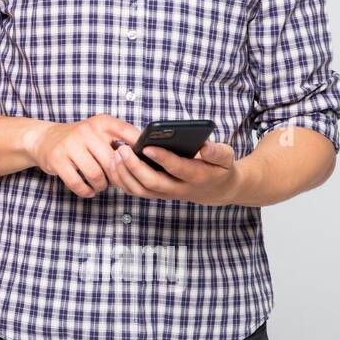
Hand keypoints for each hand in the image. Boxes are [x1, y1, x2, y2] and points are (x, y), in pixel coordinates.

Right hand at [25, 113, 142, 197]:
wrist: (46, 139)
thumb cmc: (81, 141)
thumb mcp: (100, 132)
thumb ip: (121, 142)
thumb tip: (145, 162)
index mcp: (103, 122)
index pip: (129, 134)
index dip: (139, 151)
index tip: (142, 164)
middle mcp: (87, 130)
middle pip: (113, 162)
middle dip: (117, 177)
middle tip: (116, 182)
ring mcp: (70, 144)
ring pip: (96, 175)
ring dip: (101, 186)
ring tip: (101, 185)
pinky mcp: (57, 159)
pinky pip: (78, 183)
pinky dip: (86, 191)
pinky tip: (89, 189)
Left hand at [110, 138, 242, 205]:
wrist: (216, 190)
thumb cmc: (218, 167)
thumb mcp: (226, 157)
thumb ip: (217, 152)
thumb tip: (204, 146)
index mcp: (197, 177)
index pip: (177, 169)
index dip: (162, 158)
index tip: (146, 147)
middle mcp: (180, 189)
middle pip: (153, 182)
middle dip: (134, 166)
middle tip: (122, 149)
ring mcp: (166, 194)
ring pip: (141, 190)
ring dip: (124, 174)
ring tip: (115, 155)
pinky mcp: (157, 194)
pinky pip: (136, 191)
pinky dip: (122, 180)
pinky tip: (114, 163)